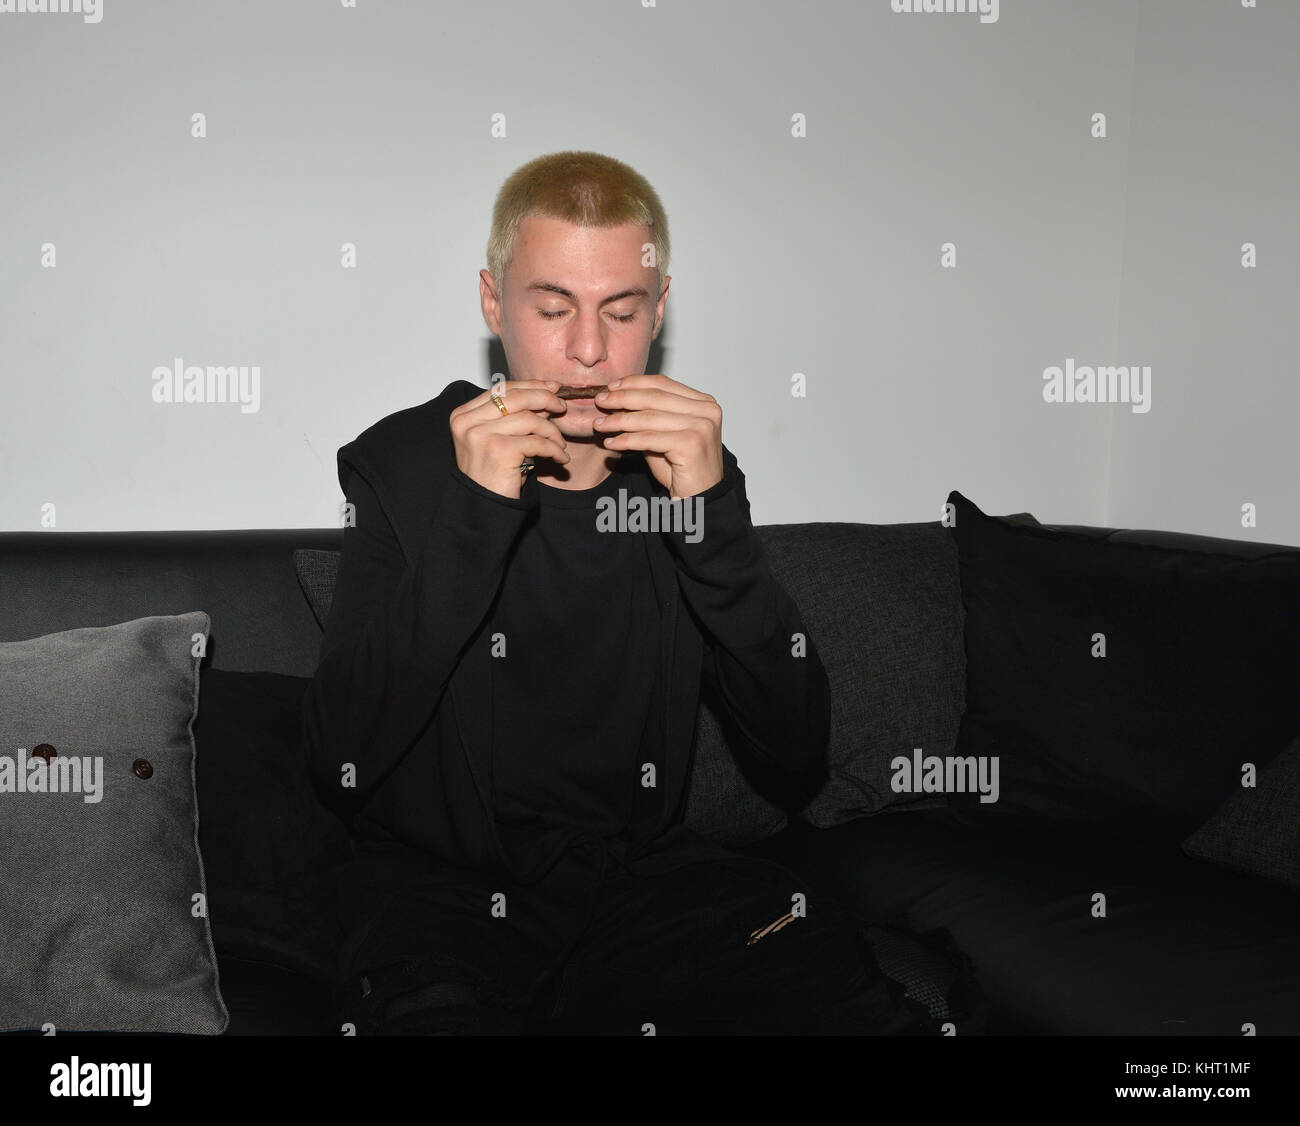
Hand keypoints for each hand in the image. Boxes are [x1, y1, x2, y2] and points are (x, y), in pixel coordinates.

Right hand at [449, 380, 568, 499]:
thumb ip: (514, 416)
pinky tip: (560, 458)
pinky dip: (554, 449)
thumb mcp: (498, 438)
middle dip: (546, 399)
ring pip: (531, 419)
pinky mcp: (499, 450)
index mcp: (463, 415)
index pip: (502, 389)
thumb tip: (547, 393)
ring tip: (560, 444)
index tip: (553, 388)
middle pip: (517, 397)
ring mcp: (481, 435)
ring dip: (553, 431)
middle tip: (562, 407)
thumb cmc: (493, 474)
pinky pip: (538, 442)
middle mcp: (468, 422)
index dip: (531, 386)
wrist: (484, 508)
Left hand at [592, 374, 723, 498]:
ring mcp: (701, 426)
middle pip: (654, 397)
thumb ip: (646, 416)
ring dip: (619, 421)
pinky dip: (626, 440)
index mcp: (704, 402)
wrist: (700, 498)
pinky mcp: (691, 444)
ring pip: (648, 418)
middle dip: (622, 398)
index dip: (634, 383)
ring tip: (600, 425)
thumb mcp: (663, 435)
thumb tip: (615, 399)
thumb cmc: (682, 468)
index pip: (663, 383)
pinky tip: (611, 443)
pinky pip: (648, 439)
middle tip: (600, 401)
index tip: (611, 386)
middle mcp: (706, 411)